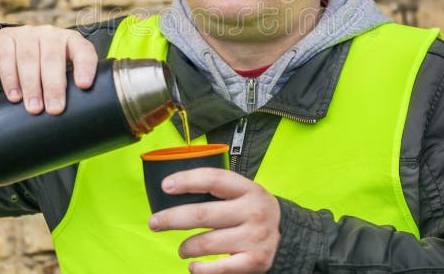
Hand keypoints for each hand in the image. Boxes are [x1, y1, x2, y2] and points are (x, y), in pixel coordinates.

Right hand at [0, 25, 96, 114]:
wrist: (9, 46)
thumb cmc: (43, 64)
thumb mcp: (61, 68)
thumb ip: (70, 83)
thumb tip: (78, 113)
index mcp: (71, 40)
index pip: (83, 50)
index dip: (85, 66)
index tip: (84, 85)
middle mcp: (50, 34)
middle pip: (53, 58)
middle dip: (54, 86)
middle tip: (55, 109)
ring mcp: (27, 34)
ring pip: (29, 59)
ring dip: (32, 86)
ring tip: (35, 108)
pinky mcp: (4, 40)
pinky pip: (7, 58)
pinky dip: (10, 79)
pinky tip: (15, 96)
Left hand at [148, 168, 280, 273]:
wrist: (289, 237)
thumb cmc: (253, 211)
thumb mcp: (245, 193)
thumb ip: (219, 190)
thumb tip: (175, 189)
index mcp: (249, 189)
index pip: (214, 180)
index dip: (188, 180)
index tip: (165, 186)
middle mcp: (253, 212)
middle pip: (204, 214)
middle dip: (172, 218)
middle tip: (154, 222)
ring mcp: (254, 238)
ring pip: (206, 243)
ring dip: (186, 247)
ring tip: (182, 249)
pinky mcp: (253, 262)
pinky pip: (219, 268)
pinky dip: (200, 269)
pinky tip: (193, 267)